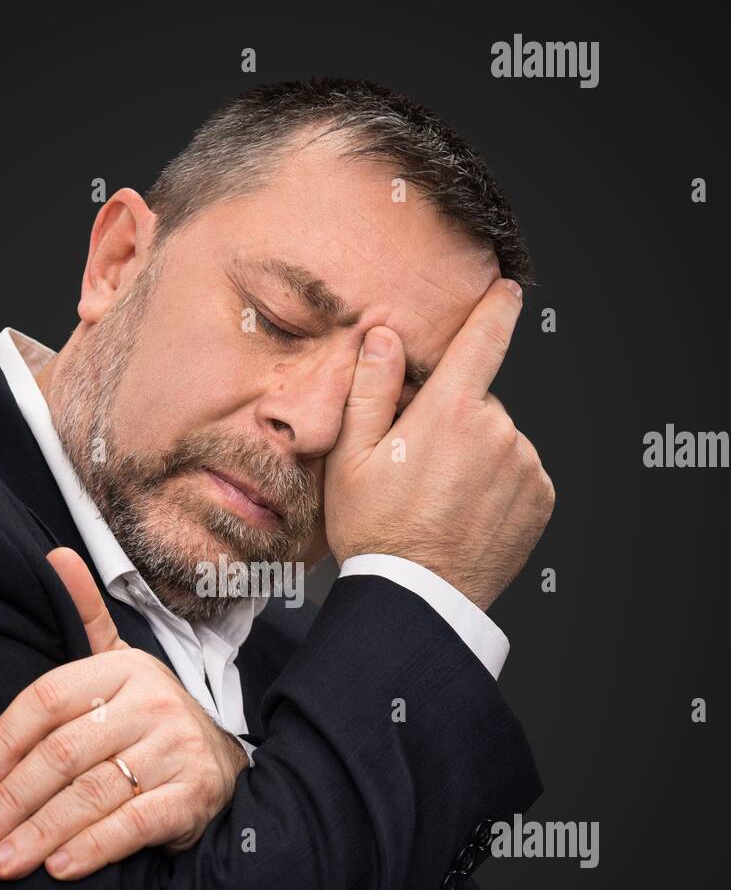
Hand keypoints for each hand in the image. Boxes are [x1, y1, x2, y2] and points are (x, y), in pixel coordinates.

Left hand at [0, 548, 249, 880]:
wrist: (220, 763)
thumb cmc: (147, 719)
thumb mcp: (118, 665)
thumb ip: (84, 618)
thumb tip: (56, 556)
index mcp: (124, 668)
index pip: (48, 699)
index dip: (3, 740)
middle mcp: (153, 702)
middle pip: (66, 751)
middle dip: (14, 798)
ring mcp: (176, 748)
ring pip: (95, 791)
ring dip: (42, 831)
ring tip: (4, 862)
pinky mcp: (194, 794)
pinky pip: (136, 822)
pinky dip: (94, 847)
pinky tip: (60, 868)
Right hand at [324, 277, 554, 610]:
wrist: (416, 599)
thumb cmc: (375, 532)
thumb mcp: (351, 458)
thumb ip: (371, 389)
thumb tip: (385, 336)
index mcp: (451, 412)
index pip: (484, 338)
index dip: (496, 307)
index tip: (507, 289)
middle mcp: (498, 431)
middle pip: (477, 401)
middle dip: (453, 419)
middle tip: (417, 464)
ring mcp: (525, 466)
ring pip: (499, 438)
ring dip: (475, 454)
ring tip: (439, 497)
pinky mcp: (539, 498)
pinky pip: (518, 472)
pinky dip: (497, 483)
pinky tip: (465, 511)